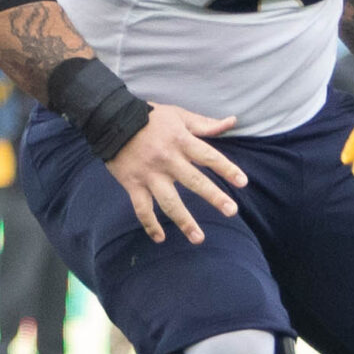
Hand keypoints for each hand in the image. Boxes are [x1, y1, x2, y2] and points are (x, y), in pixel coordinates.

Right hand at [105, 104, 247, 245]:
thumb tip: (232, 122)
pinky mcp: (132, 184)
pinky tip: (160, 238)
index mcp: (180, 141)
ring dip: (184, 221)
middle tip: (231, 211)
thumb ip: (205, 124)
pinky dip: (149, 224)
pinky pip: (142, 208)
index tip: (242, 182)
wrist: (111, 119)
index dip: (227, 169)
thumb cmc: (149, 116)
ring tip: (198, 238)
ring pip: (169, 201)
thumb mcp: (178, 115)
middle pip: (194, 181)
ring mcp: (149, 174)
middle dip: (214, 196)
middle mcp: (167, 160)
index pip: (209, 156)